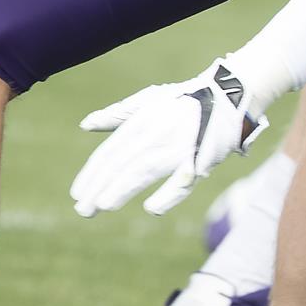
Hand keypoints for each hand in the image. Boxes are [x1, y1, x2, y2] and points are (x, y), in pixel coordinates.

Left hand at [69, 60, 266, 217]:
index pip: (110, 152)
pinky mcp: (201, 159)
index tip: (77, 192)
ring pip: (145, 169)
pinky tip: (151, 209)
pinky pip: (183, 180)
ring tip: (102, 206)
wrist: (228, 95)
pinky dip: (168, 194)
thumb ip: (116, 114)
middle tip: (82, 210)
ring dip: (122, 189)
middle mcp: (156, 133)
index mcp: (142, 121)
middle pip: (122, 163)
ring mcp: (178, 146)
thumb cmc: (184, 100)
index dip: (92, 173)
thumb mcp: (147, 101)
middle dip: (99, 187)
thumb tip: (85, 125)